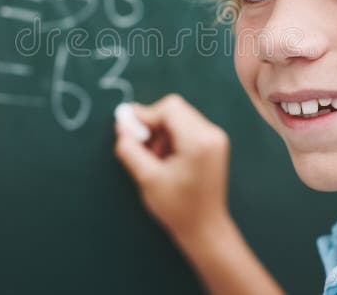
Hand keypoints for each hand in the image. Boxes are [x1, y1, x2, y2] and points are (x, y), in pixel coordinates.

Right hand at [114, 94, 230, 240]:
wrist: (205, 228)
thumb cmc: (178, 208)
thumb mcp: (147, 178)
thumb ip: (130, 149)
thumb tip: (121, 126)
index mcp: (199, 141)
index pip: (169, 108)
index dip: (145, 115)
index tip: (128, 130)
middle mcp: (212, 134)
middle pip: (175, 110)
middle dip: (153, 126)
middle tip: (141, 149)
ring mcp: (215, 138)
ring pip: (179, 118)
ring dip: (161, 134)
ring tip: (155, 161)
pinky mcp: (214, 144)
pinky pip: (187, 128)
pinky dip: (171, 138)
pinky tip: (166, 160)